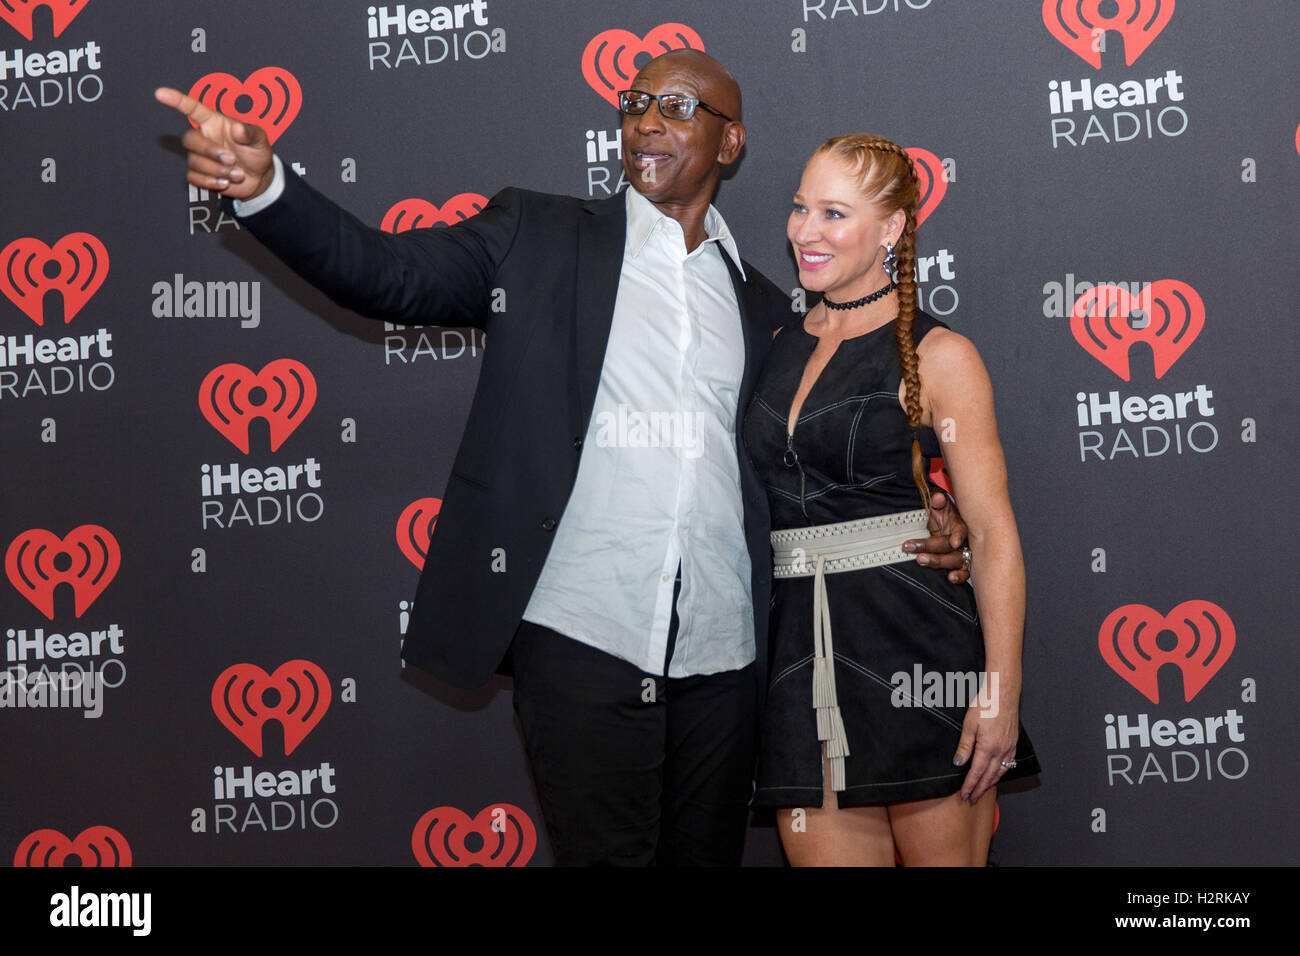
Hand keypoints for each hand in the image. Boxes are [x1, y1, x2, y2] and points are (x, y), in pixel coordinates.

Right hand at [155, 86, 274, 200]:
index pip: (192, 108)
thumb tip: (237, 128)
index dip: (177, 100)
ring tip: (237, 174)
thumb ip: (250, 133)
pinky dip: (211, 182)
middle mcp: (204, 138)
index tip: (160, 93)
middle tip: (231, 159)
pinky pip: (194, 178)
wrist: (260, 178)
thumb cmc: (257, 153)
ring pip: (194, 161)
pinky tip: (226, 183)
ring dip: (217, 170)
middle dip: (209, 151)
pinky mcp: (199, 174)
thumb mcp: (260, 140)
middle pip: (189, 139)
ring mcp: (200, 156)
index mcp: (215, 123)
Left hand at [902, 491, 969, 582]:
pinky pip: (964, 573)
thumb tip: (937, 498)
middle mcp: (964, 539)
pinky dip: (959, 577)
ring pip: (956, 561)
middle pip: (953, 547)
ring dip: (939, 562)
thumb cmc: (940, 514)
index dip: (959, 536)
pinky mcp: (961, 565)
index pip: (962, 530)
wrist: (939, 523)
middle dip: (932, 548)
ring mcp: (963, 553)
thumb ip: (936, 500)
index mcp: (959, 523)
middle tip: (914, 550)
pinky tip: (951, 578)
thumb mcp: (937, 504)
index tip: (954, 542)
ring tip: (921, 560)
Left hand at [952, 694, 1019, 804]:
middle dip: (980, 789)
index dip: (970, 785)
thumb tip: (958, 763)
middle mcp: (1001, 751)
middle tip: (972, 798)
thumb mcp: (969, 725)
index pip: (977, 772)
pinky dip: (1001, 773)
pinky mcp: (1013, 743)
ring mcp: (1009, 748)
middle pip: (989, 776)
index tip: (964, 795)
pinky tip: (997, 774)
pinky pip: (1008, 764)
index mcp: (988, 747)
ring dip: (991, 783)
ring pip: (1000, 772)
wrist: (1003, 694)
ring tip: (982, 790)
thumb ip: (964, 746)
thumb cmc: (986, 705)